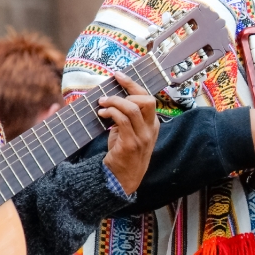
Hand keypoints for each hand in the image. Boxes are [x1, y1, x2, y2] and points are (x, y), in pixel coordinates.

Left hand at [100, 72, 159, 194]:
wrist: (122, 179)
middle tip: (108, 93)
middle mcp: (151, 129)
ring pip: (132, 108)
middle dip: (127, 90)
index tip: (118, 75)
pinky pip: (122, 120)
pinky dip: (111, 113)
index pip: (148, 98)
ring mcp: (143, 137)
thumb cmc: (124, 153)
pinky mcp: (131, 143)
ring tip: (102, 103)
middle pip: (146, 100)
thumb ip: (127, 117)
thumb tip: (111, 97)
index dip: (133, 84)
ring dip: (114, 101)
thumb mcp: (129, 132)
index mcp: (153, 124)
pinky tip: (102, 114)